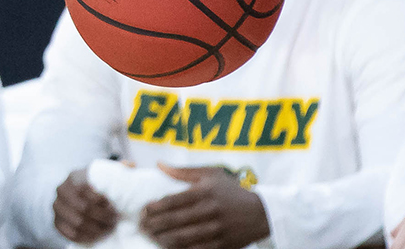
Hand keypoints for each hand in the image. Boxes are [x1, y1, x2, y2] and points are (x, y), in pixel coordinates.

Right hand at [53, 168, 118, 243]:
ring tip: (106, 228)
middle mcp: (61, 190)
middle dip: (102, 217)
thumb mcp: (106, 175)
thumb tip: (131, 165)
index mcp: (74, 177)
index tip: (113, 205)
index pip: (86, 190)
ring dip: (96, 228)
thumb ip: (119, 169)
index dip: (102, 202)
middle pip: (83, 208)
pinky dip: (85, 236)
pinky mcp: (56, 221)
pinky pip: (70, 233)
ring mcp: (57, 206)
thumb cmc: (97, 186)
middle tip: (113, 220)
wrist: (77, 195)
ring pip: (77, 222)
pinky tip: (95, 234)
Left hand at [138, 165, 269, 248]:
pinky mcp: (223, 244)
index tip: (144, 210)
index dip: (155, 207)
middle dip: (154, 224)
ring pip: (184, 237)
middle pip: (175, 220)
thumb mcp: (211, 175)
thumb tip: (159, 164)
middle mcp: (210, 211)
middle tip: (142, 225)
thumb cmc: (232, 191)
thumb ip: (183, 171)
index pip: (173, 201)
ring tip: (151, 236)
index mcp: (205, 192)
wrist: (262, 213)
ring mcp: (217, 230)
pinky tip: (169, 247)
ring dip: (164, 238)